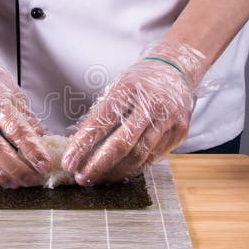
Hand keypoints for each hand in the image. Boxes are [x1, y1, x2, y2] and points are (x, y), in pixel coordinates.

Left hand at [61, 41, 205, 184]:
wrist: (175, 71)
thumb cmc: (138, 82)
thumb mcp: (116, 88)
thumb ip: (99, 114)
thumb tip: (76, 142)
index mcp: (128, 88)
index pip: (101, 122)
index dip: (82, 144)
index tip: (68, 161)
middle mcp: (151, 103)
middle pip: (122, 143)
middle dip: (98, 164)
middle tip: (81, 177)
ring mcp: (168, 118)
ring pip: (139, 155)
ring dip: (115, 171)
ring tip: (97, 178)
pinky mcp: (180, 131)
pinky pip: (153, 157)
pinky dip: (133, 168)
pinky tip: (118, 172)